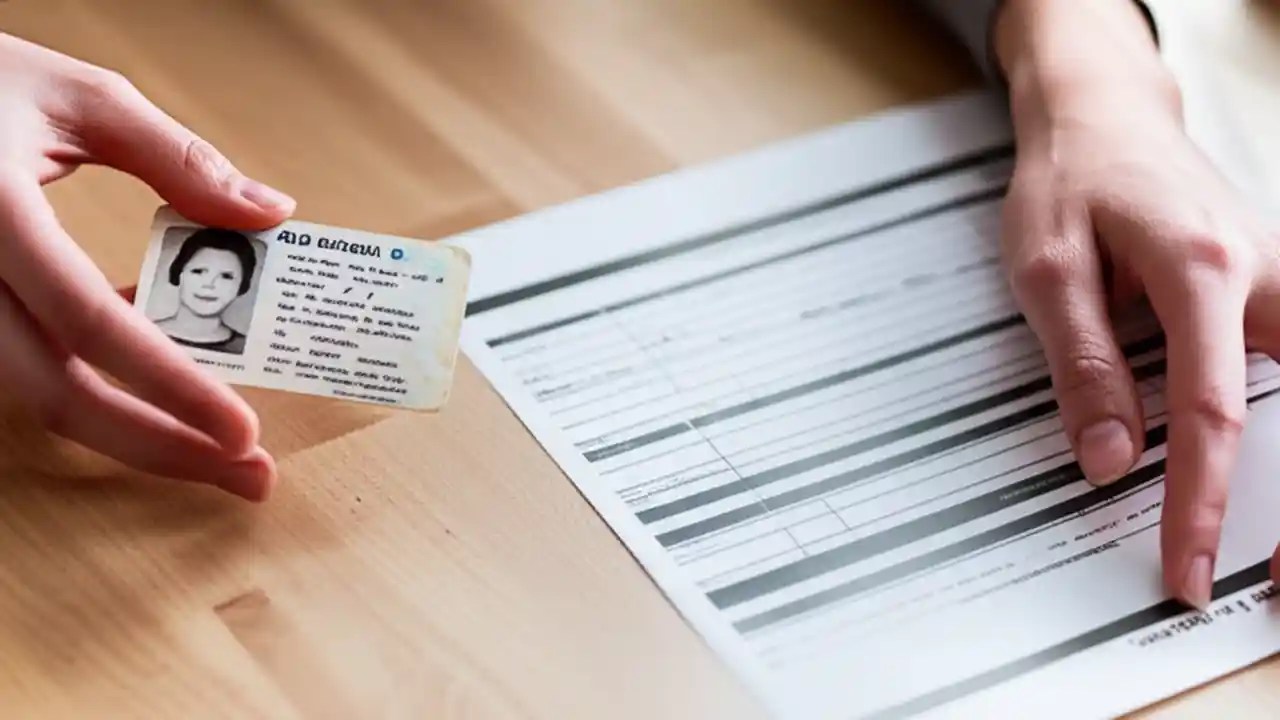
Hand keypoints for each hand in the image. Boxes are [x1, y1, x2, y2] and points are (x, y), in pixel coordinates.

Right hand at [0, 33, 294, 499]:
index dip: (171, 384)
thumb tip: (271, 214)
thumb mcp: (79, 97)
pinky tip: (167, 377)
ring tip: (221, 447)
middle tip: (252, 475)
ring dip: (137, 428)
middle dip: (163, 446)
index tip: (244, 429)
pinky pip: (30, 366)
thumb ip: (175, 158)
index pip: (89, 321)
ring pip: (40, 394)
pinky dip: (102, 382)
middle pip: (58, 394)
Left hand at [994, 0, 1279, 607]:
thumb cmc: (1072, 181)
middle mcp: (1262, 273)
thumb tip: (1111, 460)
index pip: (1213, 410)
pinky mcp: (1273, 291)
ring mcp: (1279, 280)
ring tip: (1274, 550)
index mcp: (1202, 267)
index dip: (1201, 500)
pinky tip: (1270, 481)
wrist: (1104, 121)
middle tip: (1272, 581)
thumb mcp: (1048, 270)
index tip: (1185, 562)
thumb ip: (1084, 366)